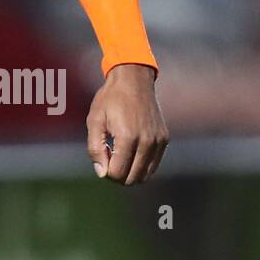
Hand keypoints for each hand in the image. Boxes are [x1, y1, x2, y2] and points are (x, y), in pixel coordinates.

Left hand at [86, 63, 168, 184]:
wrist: (134, 80)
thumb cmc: (110, 99)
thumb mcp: (94, 120)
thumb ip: (95, 148)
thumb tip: (102, 173)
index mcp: (128, 137)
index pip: (118, 173)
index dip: (106, 171)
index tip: (102, 156)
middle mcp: (147, 142)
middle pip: (133, 179)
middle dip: (118, 175)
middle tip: (109, 158)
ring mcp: (158, 142)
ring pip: (145, 175)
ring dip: (130, 172)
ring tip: (119, 154)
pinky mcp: (164, 139)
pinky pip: (154, 164)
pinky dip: (141, 165)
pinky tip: (130, 150)